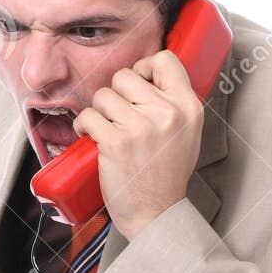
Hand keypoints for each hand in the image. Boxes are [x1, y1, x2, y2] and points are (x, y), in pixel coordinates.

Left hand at [73, 49, 203, 238]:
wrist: (156, 213)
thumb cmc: (166, 174)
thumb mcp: (187, 133)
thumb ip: (173, 104)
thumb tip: (149, 75)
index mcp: (188, 107)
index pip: (165, 60)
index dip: (144, 67)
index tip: (136, 85)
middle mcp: (167, 113)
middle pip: (125, 75)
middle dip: (115, 94)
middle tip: (117, 116)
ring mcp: (141, 127)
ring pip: (103, 94)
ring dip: (98, 111)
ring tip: (105, 129)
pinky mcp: (116, 142)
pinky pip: (88, 116)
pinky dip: (83, 126)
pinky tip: (90, 137)